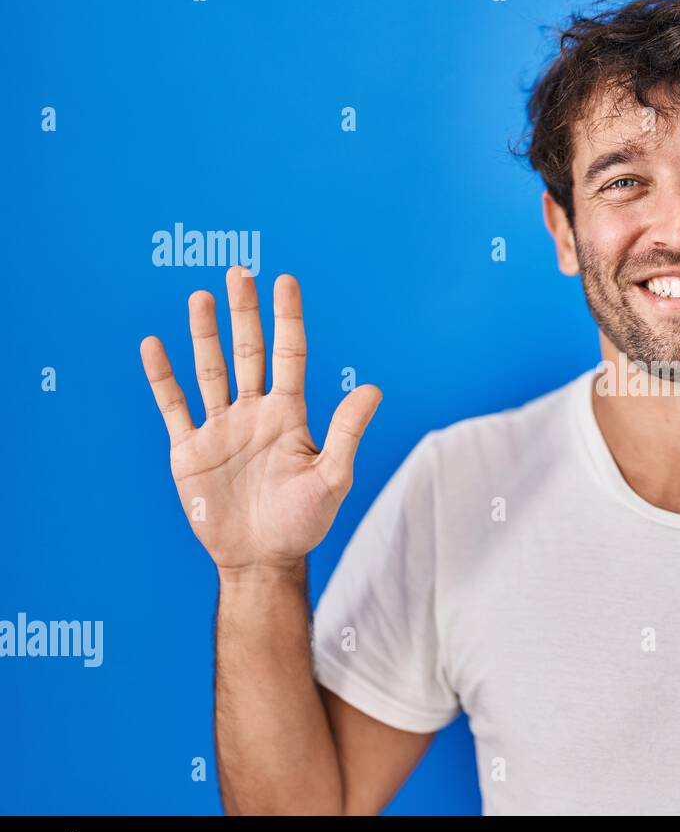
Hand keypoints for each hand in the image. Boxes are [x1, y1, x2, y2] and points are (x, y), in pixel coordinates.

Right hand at [140, 266, 381, 573]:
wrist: (261, 559)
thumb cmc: (302, 522)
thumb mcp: (332, 477)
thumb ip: (346, 431)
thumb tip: (372, 387)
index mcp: (289, 416)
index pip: (289, 356)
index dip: (287, 319)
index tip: (285, 281)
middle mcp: (254, 414)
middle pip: (248, 353)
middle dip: (244, 313)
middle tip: (239, 272)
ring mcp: (220, 429)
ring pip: (211, 370)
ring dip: (204, 334)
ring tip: (200, 297)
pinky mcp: (189, 450)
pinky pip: (174, 406)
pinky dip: (163, 377)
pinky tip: (155, 345)